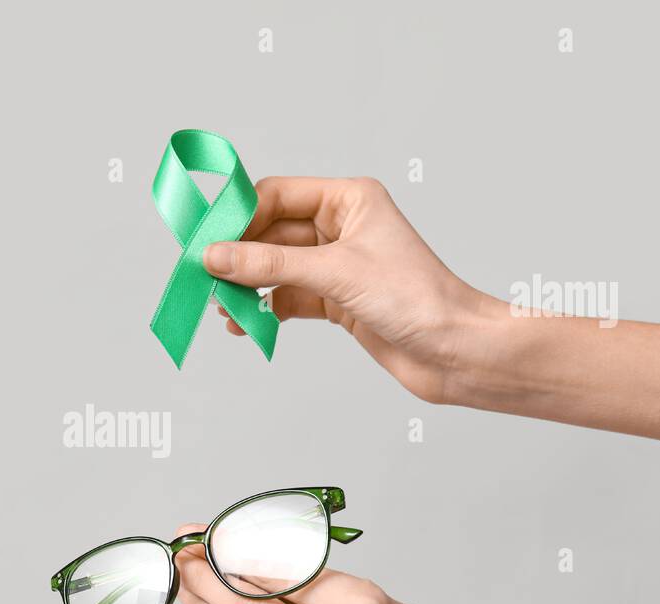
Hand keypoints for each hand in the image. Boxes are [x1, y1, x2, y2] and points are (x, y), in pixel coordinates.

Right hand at [203, 176, 490, 403]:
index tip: (206, 242)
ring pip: (275, 268)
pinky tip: (245, 324)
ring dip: (247, 287)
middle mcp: (341, 227)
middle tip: (204, 279)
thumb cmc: (418, 299)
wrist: (456, 351)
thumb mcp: (336, 274)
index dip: (239, 217)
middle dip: (237, 257)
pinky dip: (264, 310)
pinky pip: (287, 298)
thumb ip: (271, 265)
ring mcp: (338, 265)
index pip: (277, 196)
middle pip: (270, 234)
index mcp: (349, 200)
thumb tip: (216, 256)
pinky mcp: (337, 300)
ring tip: (223, 307)